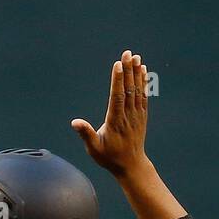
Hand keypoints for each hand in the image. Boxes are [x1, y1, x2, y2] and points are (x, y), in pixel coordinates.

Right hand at [71, 50, 150, 177]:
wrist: (131, 165)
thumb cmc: (109, 157)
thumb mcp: (94, 149)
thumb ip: (86, 134)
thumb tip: (75, 122)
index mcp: (116, 122)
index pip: (117, 97)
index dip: (118, 80)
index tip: (118, 65)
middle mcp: (128, 116)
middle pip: (128, 89)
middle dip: (128, 70)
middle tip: (127, 53)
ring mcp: (136, 115)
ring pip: (137, 90)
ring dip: (136, 72)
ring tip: (135, 57)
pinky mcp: (141, 115)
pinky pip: (143, 95)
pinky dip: (143, 82)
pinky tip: (142, 70)